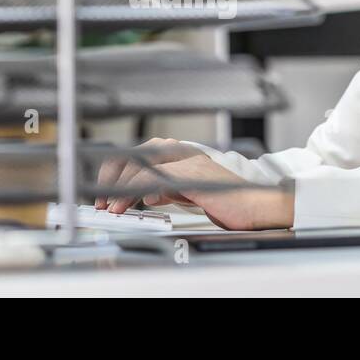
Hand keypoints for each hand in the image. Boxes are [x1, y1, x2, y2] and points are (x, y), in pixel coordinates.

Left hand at [95, 138, 293, 229]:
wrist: (256, 207)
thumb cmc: (230, 201)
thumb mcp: (190, 194)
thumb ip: (169, 189)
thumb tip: (148, 193)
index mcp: (180, 155)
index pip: (138, 155)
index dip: (117, 174)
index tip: (106, 194)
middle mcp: (182, 153)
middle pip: (134, 155)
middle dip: (112, 178)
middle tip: (103, 201)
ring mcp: (188, 161)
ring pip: (142, 164)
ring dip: (122, 186)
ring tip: (113, 206)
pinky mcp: (193, 174)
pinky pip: (157, 177)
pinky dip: (138, 189)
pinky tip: (130, 202)